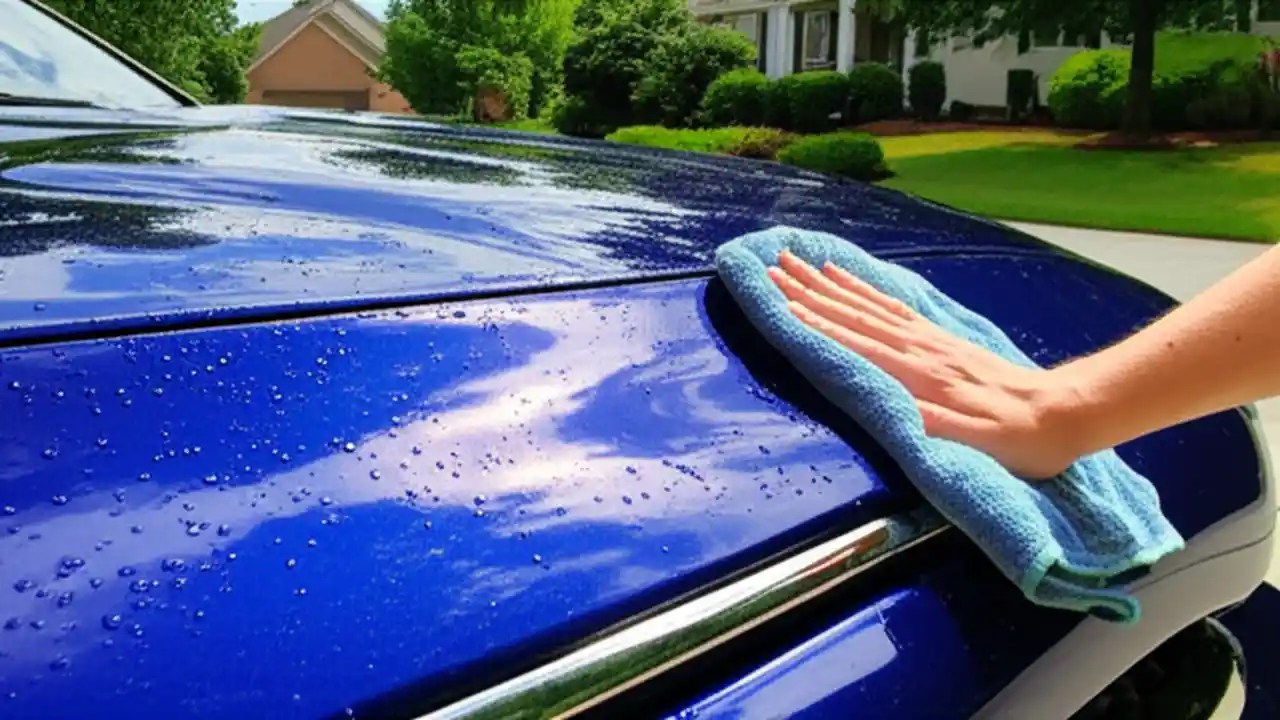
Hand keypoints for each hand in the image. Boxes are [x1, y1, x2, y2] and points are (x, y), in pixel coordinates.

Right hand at [767, 251, 1086, 479]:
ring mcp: (929, 339)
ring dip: (827, 285)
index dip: (814, 324)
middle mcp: (919, 349)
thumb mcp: (975, 445)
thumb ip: (927, 425)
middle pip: (853, 315)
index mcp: (921, 376)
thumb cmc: (1018, 441)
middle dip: (808, 293)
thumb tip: (881, 407)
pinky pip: (891, 306)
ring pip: (867, 305)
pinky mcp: (939, 338)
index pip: (855, 343)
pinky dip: (863, 288)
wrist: (1064, 412)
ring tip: (794, 263)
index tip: (777, 303)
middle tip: (770, 269)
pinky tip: (844, 277)